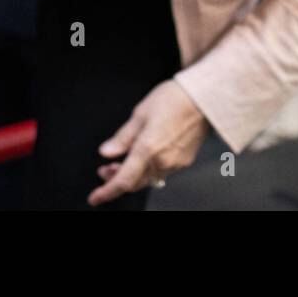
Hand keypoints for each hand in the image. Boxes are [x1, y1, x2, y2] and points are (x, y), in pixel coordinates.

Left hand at [89, 79, 209, 206]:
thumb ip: (122, 138)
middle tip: (104, 170)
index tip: (95, 198)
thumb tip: (106, 153)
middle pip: (135, 183)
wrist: (203, 98)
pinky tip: (144, 156)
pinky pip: (161, 172)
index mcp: (147, 149)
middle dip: (116, 180)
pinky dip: (148, 169)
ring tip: (122, 161)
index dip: (106, 192)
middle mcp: (162, 161)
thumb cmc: (173, 100)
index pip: (123, 180)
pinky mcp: (184, 162)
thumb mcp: (139, 114)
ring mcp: (175, 164)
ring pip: (148, 179)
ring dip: (133, 174)